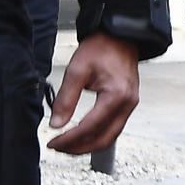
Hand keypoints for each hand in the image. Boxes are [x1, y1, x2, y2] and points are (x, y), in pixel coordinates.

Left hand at [49, 33, 141, 154]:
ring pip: (110, 137)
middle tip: (58, 148)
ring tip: (68, 145)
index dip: (69, 138)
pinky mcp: (128, 104)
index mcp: (116, 95)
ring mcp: (130, 105)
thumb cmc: (102, 47)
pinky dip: (97, 135)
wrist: (120, 35)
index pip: (89, 127)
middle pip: (103, 139)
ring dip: (88, 145)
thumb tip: (56, 124)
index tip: (53, 141)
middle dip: (79, 148)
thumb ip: (66, 99)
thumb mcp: (77, 70)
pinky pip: (113, 128)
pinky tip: (82, 134)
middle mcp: (127, 104)